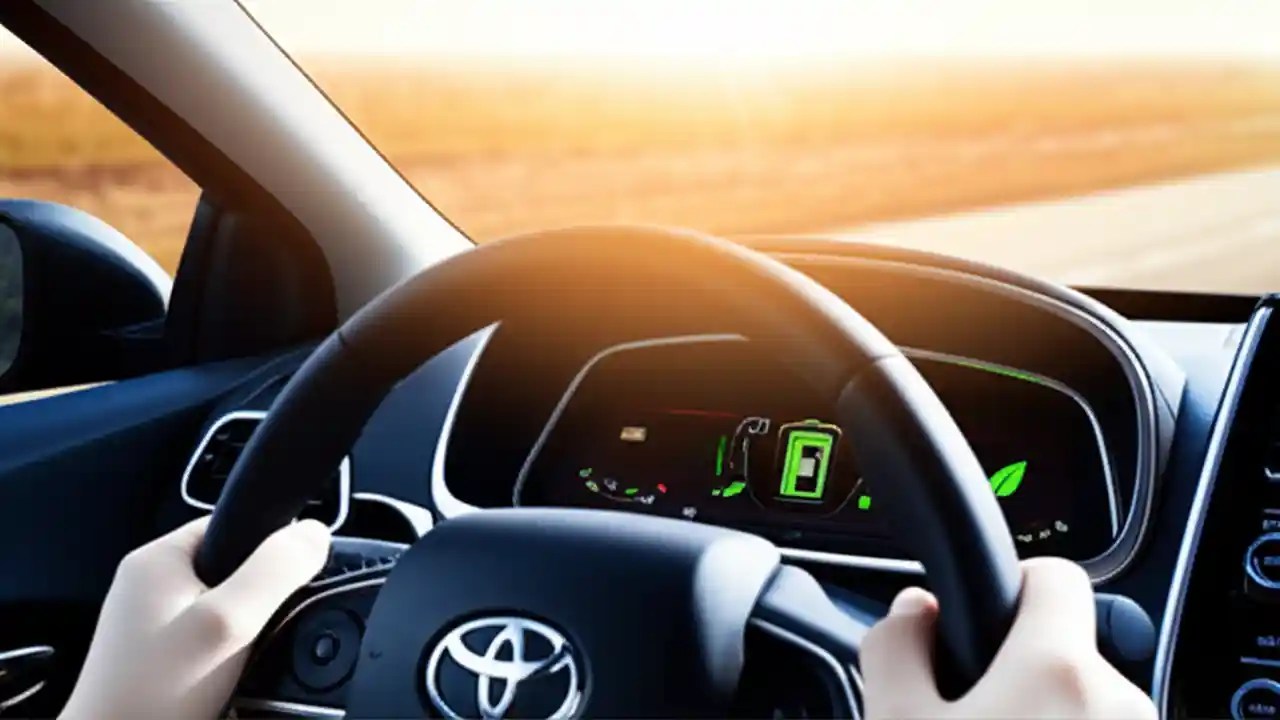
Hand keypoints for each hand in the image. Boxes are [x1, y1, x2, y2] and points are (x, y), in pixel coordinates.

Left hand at [60, 517, 330, 719]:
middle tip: (255, 636)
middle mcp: (150, 585)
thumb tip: (315, 532)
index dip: (271, 552)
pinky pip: (214, 641)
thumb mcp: (228, 622)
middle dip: (259, 602)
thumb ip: (274, 570)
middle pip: (236, 570)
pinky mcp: (161, 659)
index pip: (236, 524)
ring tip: (239, 663)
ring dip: (246, 634)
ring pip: (228, 609)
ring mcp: (153, 625)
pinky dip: (230, 658)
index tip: (282, 589)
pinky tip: (228, 680)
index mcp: (158, 558)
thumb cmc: (151, 697)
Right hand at [861, 557, 1155, 719]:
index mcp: (1057, 671)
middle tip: (966, 718)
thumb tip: (912, 610)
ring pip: (1083, 704)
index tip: (979, 622)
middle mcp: (1122, 704)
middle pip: (1062, 649)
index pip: (1053, 575)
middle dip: (1017, 673)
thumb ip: (896, 650)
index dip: (1007, 585)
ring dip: (1043, 717)